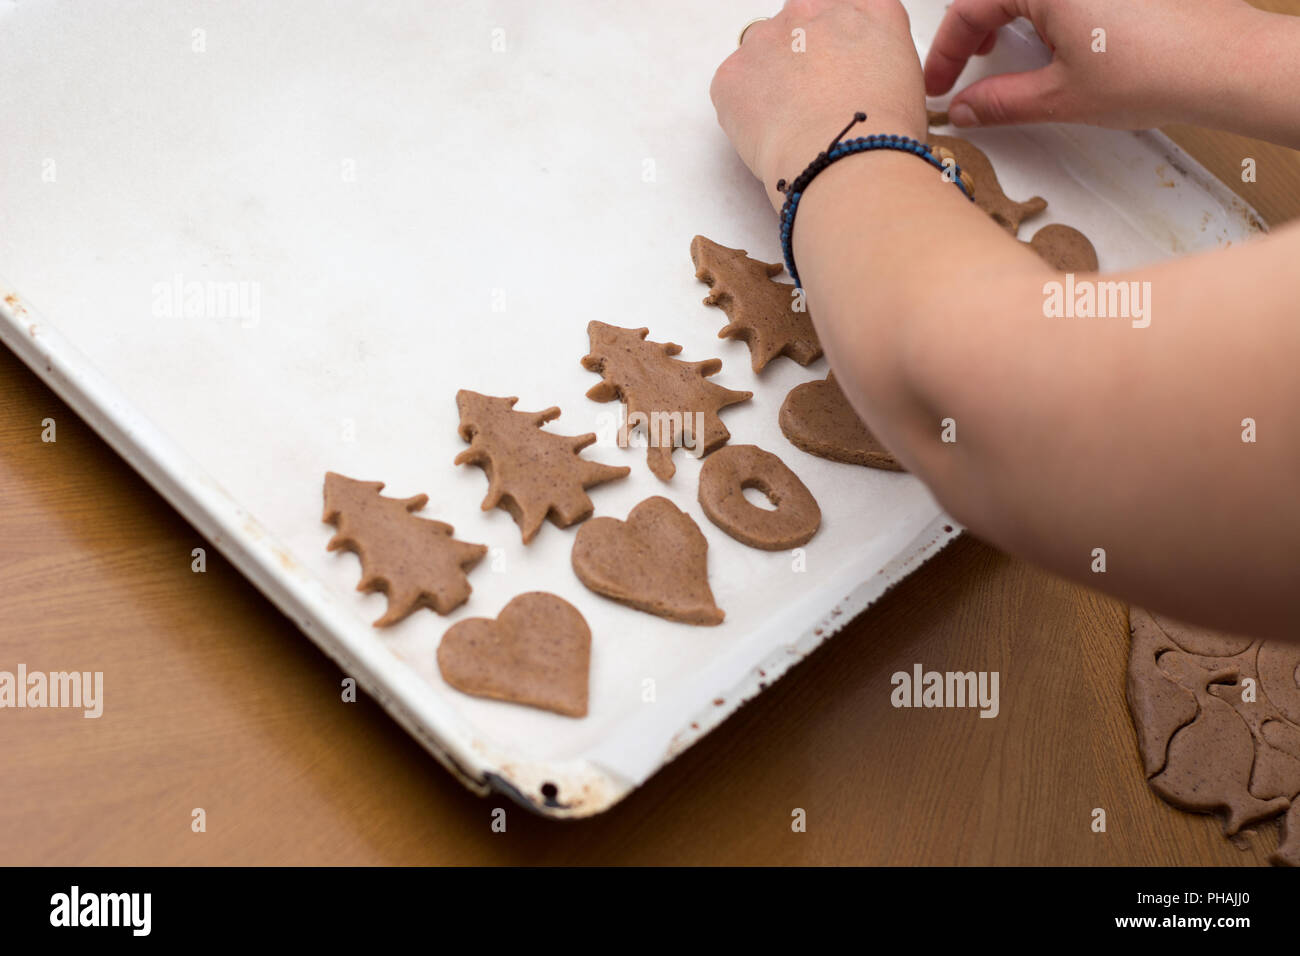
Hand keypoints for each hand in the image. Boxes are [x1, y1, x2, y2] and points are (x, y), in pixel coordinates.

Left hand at [710, 0, 927, 208]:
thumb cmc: (882, 135)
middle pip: (802, 27)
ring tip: (792, 127)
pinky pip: (733, 88)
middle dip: (803, 61)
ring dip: (771, 82)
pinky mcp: (733, 72)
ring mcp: (769, 36)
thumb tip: (860, 83)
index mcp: (868, 10)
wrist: (843, 160)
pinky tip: (770, 138)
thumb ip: (878, 64)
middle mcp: (815, 10)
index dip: (841, 49)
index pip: (848, 14)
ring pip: (763, 54)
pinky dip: (745, 113)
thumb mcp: (907, 85)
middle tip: (814, 107)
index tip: (840, 76)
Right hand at [924, 0, 1258, 129]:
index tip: (939, 84)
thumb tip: (968, 109)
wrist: (1225, 63)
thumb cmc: (1155, 68)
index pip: (970, 9)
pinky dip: (1043, 10)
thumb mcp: (1058, 96)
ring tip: (1003, 51)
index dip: (946, 54)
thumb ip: (999, 102)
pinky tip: (1050, 38)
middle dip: (973, 29)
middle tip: (962, 68)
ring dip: (1007, 15)